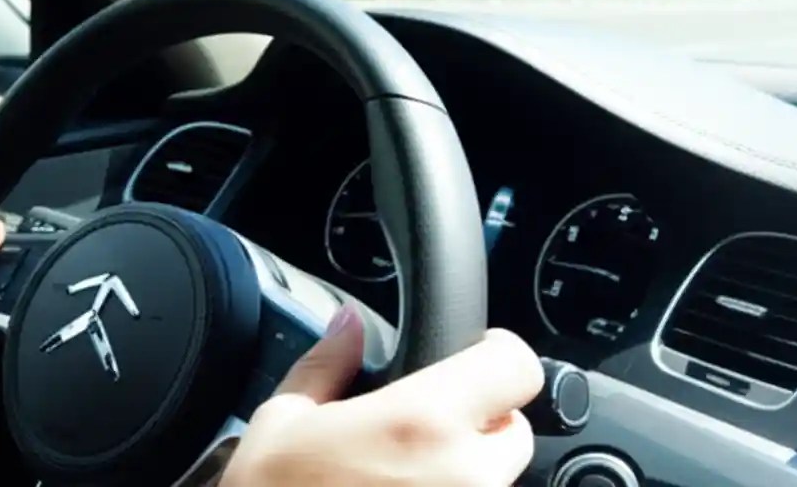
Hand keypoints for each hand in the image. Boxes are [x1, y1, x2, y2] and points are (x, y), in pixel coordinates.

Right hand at [221, 308, 542, 485]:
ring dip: (464, 473)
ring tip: (401, 481)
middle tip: (421, 433)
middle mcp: (464, 474)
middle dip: (478, 424)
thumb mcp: (280, 423)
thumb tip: (348, 326)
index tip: (475, 354)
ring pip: (496, 481)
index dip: (497, 353)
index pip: (517, 367)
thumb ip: (326, 365)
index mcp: (422, 421)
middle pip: (513, 430)